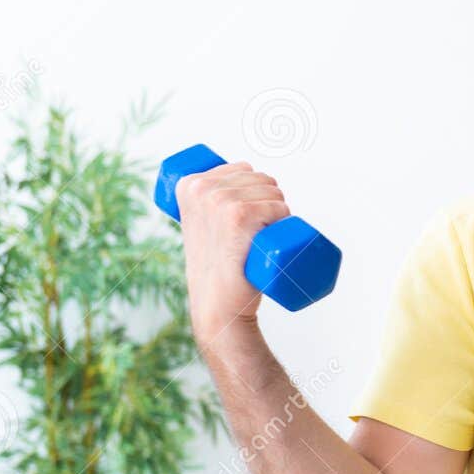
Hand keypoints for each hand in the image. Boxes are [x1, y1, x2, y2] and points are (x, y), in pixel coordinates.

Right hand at [173, 161, 290, 351]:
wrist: (217, 305)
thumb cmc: (215, 267)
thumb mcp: (200, 224)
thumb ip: (207, 201)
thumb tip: (233, 180)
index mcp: (189, 184)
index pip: (243, 169)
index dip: (255, 192)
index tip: (243, 220)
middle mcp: (202, 188)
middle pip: (262, 179)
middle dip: (269, 202)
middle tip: (254, 234)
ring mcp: (219, 200)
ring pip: (274, 193)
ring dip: (279, 213)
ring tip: (259, 238)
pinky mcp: (239, 215)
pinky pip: (279, 206)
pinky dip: (284, 218)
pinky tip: (268, 237)